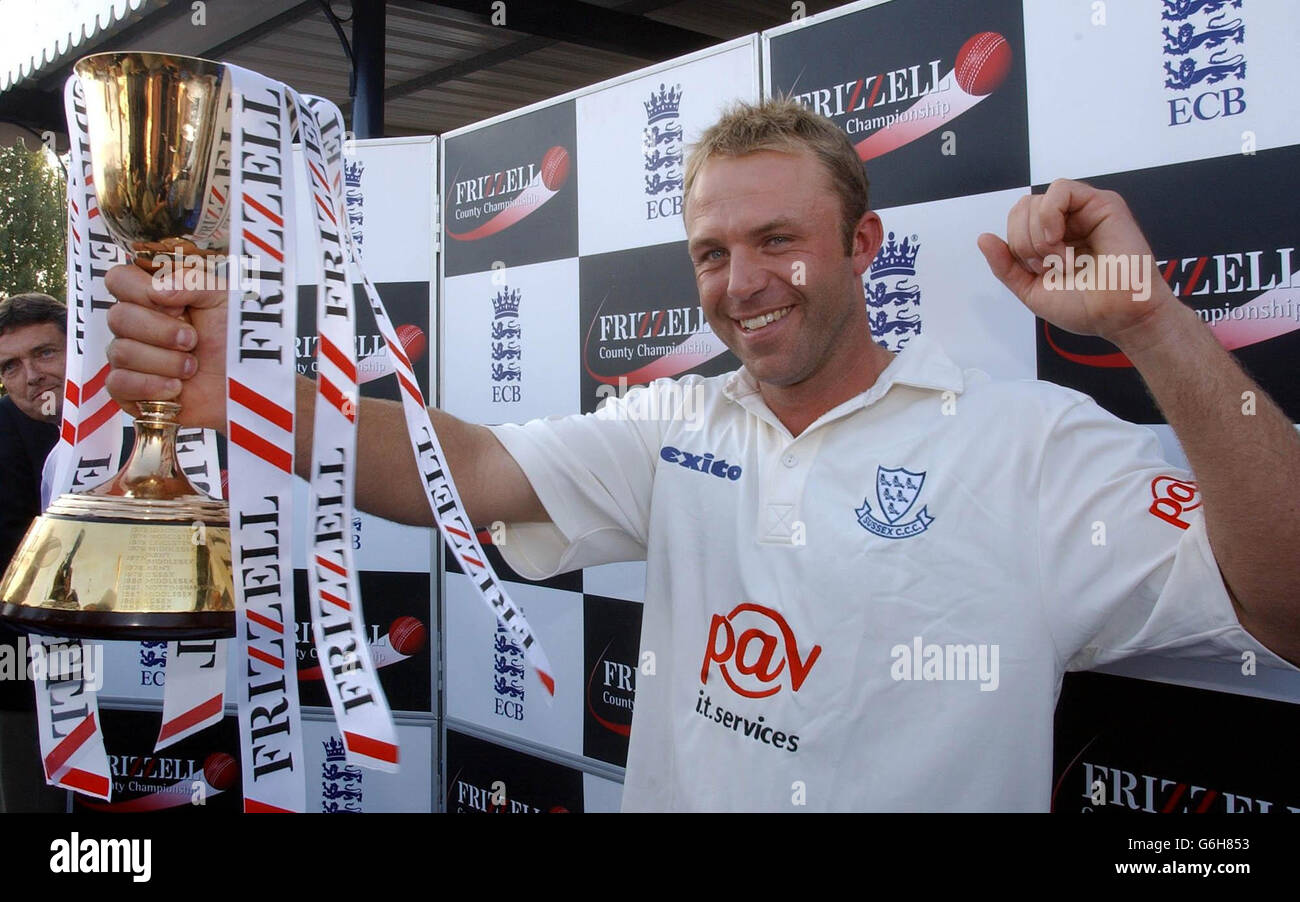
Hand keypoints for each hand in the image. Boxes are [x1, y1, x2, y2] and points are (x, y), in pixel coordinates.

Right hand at [104, 264, 227, 428]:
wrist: (243, 386)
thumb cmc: (231, 342)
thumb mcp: (222, 298)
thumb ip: (192, 280)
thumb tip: (158, 289)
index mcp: (152, 298)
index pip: (119, 280)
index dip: (142, 291)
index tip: (177, 307)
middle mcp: (136, 326)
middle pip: (117, 317)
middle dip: (162, 331)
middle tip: (192, 341)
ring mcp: (129, 358)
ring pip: (120, 352)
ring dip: (166, 362)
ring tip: (191, 367)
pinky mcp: (128, 390)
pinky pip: (117, 384)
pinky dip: (151, 385)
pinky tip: (175, 387)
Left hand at [977, 179, 1178, 349]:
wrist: (1117, 316)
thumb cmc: (1083, 307)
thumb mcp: (1030, 289)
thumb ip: (1005, 265)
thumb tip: (983, 238)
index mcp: (1050, 239)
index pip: (1015, 222)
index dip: (1015, 247)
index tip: (1038, 272)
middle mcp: (1067, 222)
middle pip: (1022, 209)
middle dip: (1023, 243)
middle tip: (1048, 267)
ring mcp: (1084, 211)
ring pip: (1036, 201)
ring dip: (1037, 237)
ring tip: (1061, 260)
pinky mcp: (1102, 203)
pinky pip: (1060, 189)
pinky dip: (1050, 215)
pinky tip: (1058, 240)